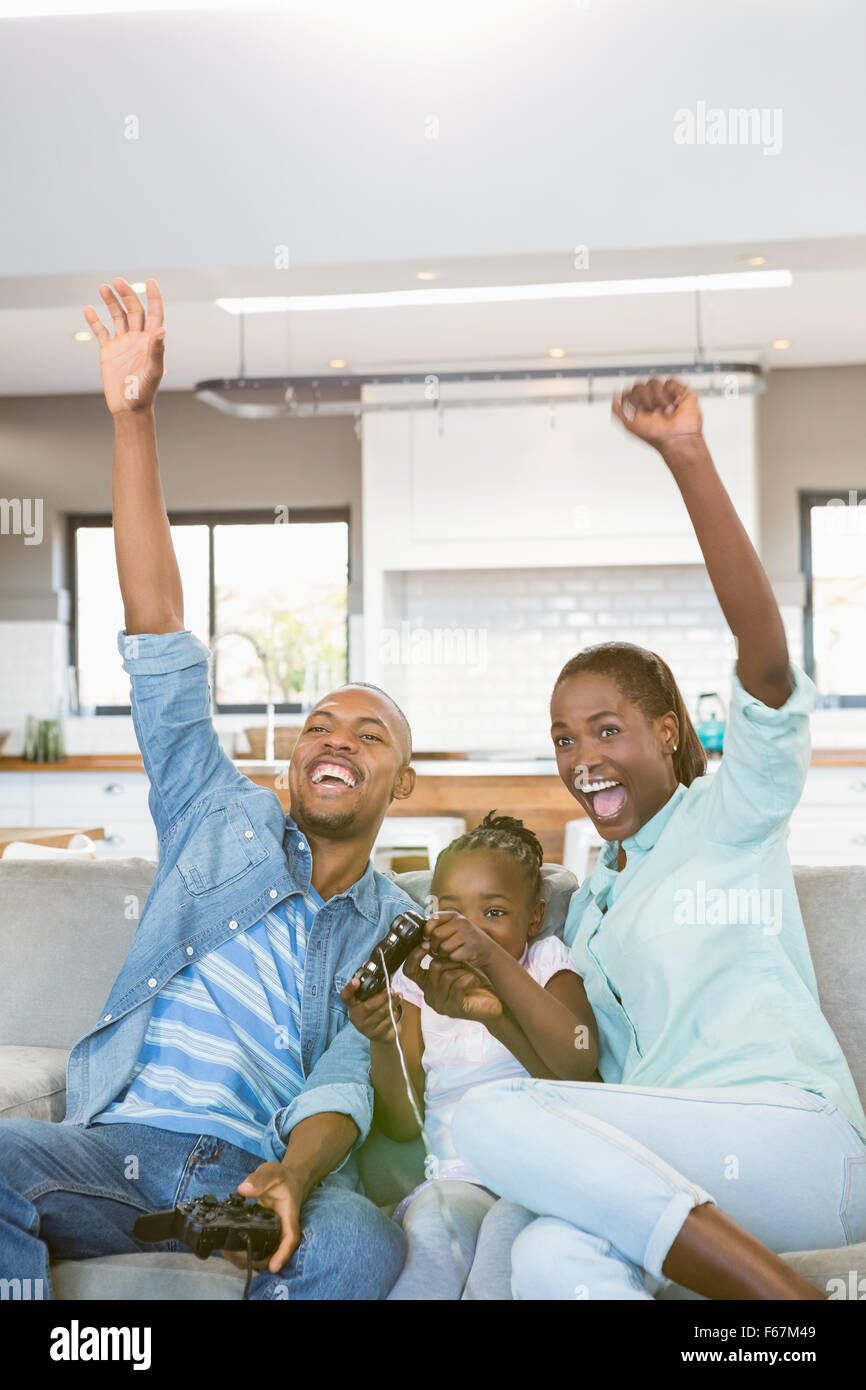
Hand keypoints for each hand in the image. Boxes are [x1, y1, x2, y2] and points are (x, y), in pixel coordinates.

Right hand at [83, 277, 165, 415]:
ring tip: (103, 287)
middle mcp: (137, 338)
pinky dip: (95, 320)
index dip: (154, 298)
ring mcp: (122, 343)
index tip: (151, 281)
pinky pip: (101, 331)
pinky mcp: (108, 350)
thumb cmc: (144, 392)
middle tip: (117, 281)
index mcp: (151, 341)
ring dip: (111, 302)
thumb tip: (161, 330)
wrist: (129, 408)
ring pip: (117, 316)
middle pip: (134, 310)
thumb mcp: (152, 371)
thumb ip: (156, 350)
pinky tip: (88, 309)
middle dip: (127, 295)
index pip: (154, 314)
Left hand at [225, 1161, 303, 1274]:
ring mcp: (275, 1233)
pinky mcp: (267, 1233)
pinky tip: (231, 1249)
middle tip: (234, 1255)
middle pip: (276, 1253)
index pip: (290, 1238)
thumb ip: (259, 1179)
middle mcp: (283, 1228)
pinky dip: (246, 1251)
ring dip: (250, 1258)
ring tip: (229, 1252)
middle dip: (258, 1261)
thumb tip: (243, 1189)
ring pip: (266, 1253)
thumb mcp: (272, 1172)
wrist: (289, 1179)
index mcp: (288, 1216)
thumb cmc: (282, 1177)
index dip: (283, 1254)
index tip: (274, 1267)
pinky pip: (260, 1247)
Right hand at [340, 976, 402, 1042]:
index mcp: (352, 1005)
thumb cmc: (375, 1012)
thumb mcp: (369, 1002)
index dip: (349, 988)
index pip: (345, 996)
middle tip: (392, 990)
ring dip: (391, 1003)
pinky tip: (395, 1008)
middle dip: (383, 996)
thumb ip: (373, 992)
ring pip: (380, 1013)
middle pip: (368, 1005)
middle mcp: (355, 1017)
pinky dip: (394, 1013)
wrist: (380, 1035)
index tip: (356, 981)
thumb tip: (385, 983)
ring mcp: (365, 1027)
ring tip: (398, 996)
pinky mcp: (376, 1034)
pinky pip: (387, 1021)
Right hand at [403, 943, 501, 1019]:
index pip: (409, 970)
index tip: (427, 944)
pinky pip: (458, 985)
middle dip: (451, 960)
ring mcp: (441, 1005)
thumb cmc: (473, 982)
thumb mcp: (454, 966)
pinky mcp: (454, 1008)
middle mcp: (430, 997)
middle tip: (463, 962)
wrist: (493, 1001)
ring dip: (462, 969)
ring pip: (446, 975)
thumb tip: (430, 938)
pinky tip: (475, 980)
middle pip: (432, 967)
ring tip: (470, 973)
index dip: (415, 955)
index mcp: (426, 986)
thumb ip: (440, 957)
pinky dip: (469, 978)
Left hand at [425, 911, 494, 972]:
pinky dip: (453, 959)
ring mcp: (468, 934)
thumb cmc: (462, 940)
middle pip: (436, 935)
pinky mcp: (472, 948)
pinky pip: (453, 956)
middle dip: (434, 945)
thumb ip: (436, 931)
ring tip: (448, 953)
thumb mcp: (450, 929)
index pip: (433, 919)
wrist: (485, 949)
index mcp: (453, 915)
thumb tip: (423, 943)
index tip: (428, 938)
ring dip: (443, 954)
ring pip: (444, 947)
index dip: (427, 931)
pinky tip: (458, 957)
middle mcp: (462, 922)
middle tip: (438, 949)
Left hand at [611, 377, 702, 453]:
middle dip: (646, 400)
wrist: (677, 437)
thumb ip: (618, 412)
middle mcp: (651, 401)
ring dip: (659, 398)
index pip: (629, 392)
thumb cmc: (656, 436)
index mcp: (639, 408)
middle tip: (654, 412)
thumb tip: (613, 397)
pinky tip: (674, 403)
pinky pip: (670, 381)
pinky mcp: (679, 392)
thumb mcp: (629, 426)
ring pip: (654, 382)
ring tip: (666, 410)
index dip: (633, 400)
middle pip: (640, 386)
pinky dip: (672, 392)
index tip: (639, 411)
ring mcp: (664, 396)